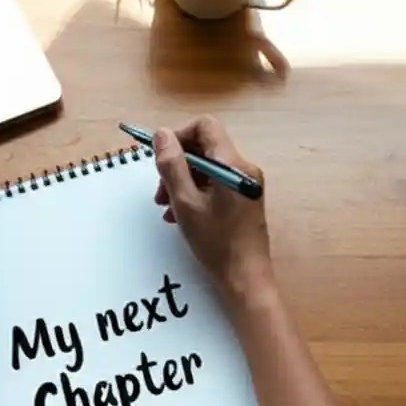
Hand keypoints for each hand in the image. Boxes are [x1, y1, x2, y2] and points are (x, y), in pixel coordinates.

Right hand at [153, 116, 274, 305]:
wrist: (245, 278)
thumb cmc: (216, 242)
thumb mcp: (185, 202)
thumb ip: (172, 165)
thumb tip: (162, 134)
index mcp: (231, 164)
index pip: (204, 126)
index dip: (179, 136)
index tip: (162, 158)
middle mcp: (242, 168)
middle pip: (204, 148)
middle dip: (177, 164)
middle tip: (160, 191)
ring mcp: (245, 183)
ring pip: (207, 168)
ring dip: (182, 181)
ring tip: (167, 207)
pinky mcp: (243, 198)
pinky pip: (215, 184)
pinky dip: (195, 193)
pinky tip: (180, 214)